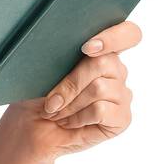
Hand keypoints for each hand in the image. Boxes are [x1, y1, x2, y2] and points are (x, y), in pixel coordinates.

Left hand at [0, 20, 141, 162]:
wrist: (34, 130)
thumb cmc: (39, 97)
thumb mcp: (44, 71)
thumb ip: (60, 54)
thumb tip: (58, 43)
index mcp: (103, 51)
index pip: (128, 33)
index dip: (113, 37)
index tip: (86, 48)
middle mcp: (117, 71)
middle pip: (103, 63)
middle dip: (70, 83)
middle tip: (51, 101)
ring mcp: (122, 94)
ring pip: (99, 88)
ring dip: (70, 103)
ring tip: (56, 113)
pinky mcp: (122, 118)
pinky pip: (100, 110)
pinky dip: (77, 117)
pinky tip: (68, 122)